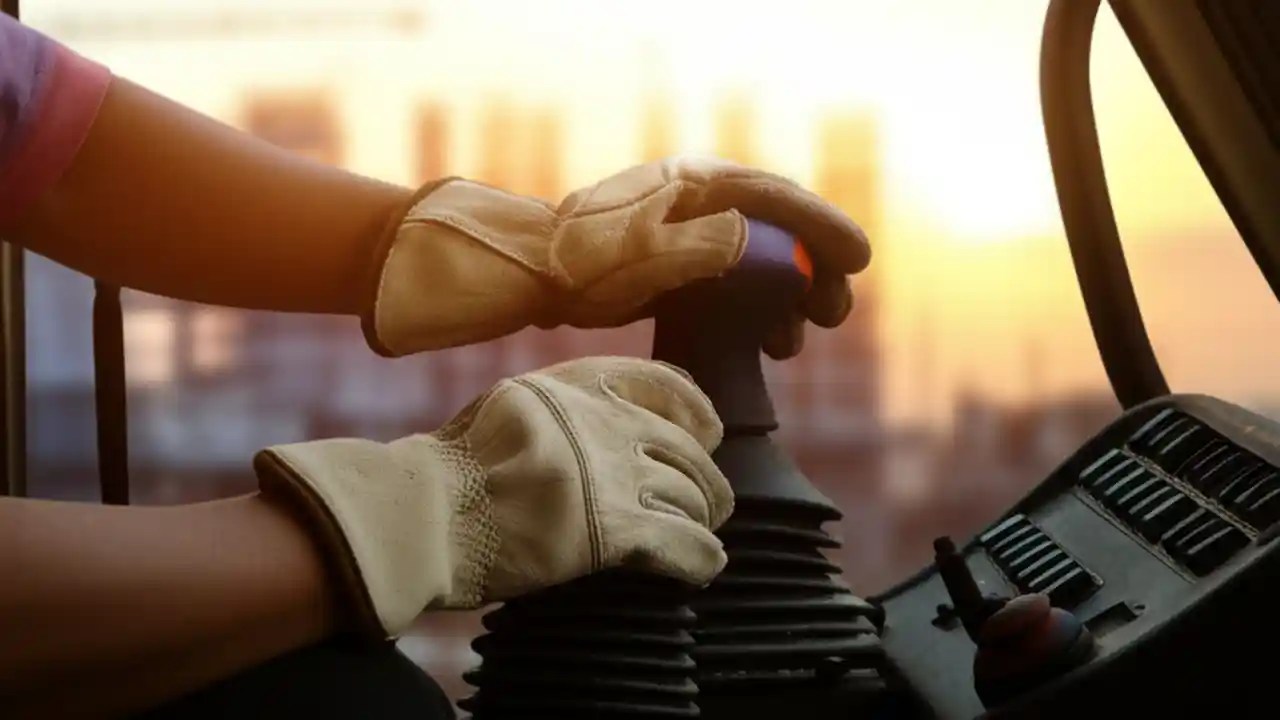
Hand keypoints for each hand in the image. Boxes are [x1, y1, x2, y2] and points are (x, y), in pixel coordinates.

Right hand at [255, 356, 731, 639]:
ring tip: (702, 532)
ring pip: (692, 496)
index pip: (666, 383)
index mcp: (580, 385)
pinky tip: (704, 564)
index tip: (706, 430)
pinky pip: (685, 543)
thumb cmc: (454, 468)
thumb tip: (606, 419)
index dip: (695, 409)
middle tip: (710, 501)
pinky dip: (701, 557)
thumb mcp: (512, 407)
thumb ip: (564, 408)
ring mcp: (613, 475)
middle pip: (687, 450)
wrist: (427, 514)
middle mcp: (606, 422)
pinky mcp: (614, 531)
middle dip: (705, 479)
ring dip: (701, 519)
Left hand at [362, 155, 869, 357]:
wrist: (533, 276)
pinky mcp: (677, 268)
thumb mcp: (648, 250)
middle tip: (834, 314)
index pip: (776, 199)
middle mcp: (700, 203)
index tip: (859, 259)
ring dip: (786, 302)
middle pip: (776, 233)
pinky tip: (768, 347)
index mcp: (696, 184)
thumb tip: (755, 240)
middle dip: (812, 273)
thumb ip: (707, 242)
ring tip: (797, 342)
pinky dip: (755, 314)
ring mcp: (689, 235)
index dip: (823, 228)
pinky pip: (733, 288)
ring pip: (758, 265)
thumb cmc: (583, 261)